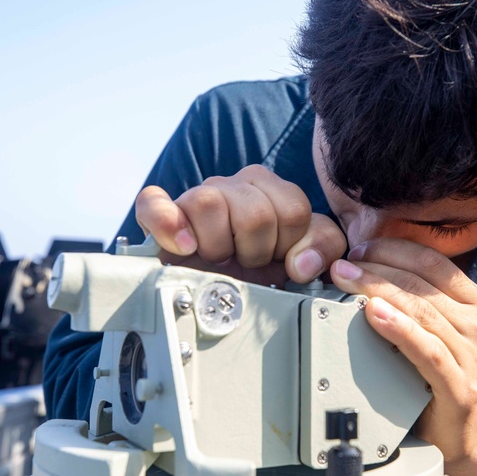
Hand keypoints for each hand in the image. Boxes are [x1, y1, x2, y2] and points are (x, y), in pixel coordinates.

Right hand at [134, 165, 347, 286]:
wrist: (215, 290)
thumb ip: (322, 247)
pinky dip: (168, 224)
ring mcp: (196, 196)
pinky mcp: (161, 214)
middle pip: (255, 213)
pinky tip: (186, 246)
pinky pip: (154, 204)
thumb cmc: (260, 269)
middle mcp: (235, 186)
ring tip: (218, 261)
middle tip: (245, 264)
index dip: (288, 246)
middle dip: (254, 252)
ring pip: (209, 204)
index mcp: (272, 190)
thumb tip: (301, 264)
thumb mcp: (301, 258)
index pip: (293, 210)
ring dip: (217, 247)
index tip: (278, 261)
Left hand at [329, 238, 476, 475]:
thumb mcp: (441, 331)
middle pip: (421, 284)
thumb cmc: (448, 378)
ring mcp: (473, 355)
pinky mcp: (460, 385)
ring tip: (348, 281)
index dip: (393, 250)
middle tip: (342, 265)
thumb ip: (419, 302)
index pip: (432, 262)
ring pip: (421, 312)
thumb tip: (368, 269)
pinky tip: (374, 315)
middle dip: (377, 268)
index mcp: (476, 303)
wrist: (473, 436)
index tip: (360, 248)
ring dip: (379, 291)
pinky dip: (399, 328)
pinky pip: (426, 350)